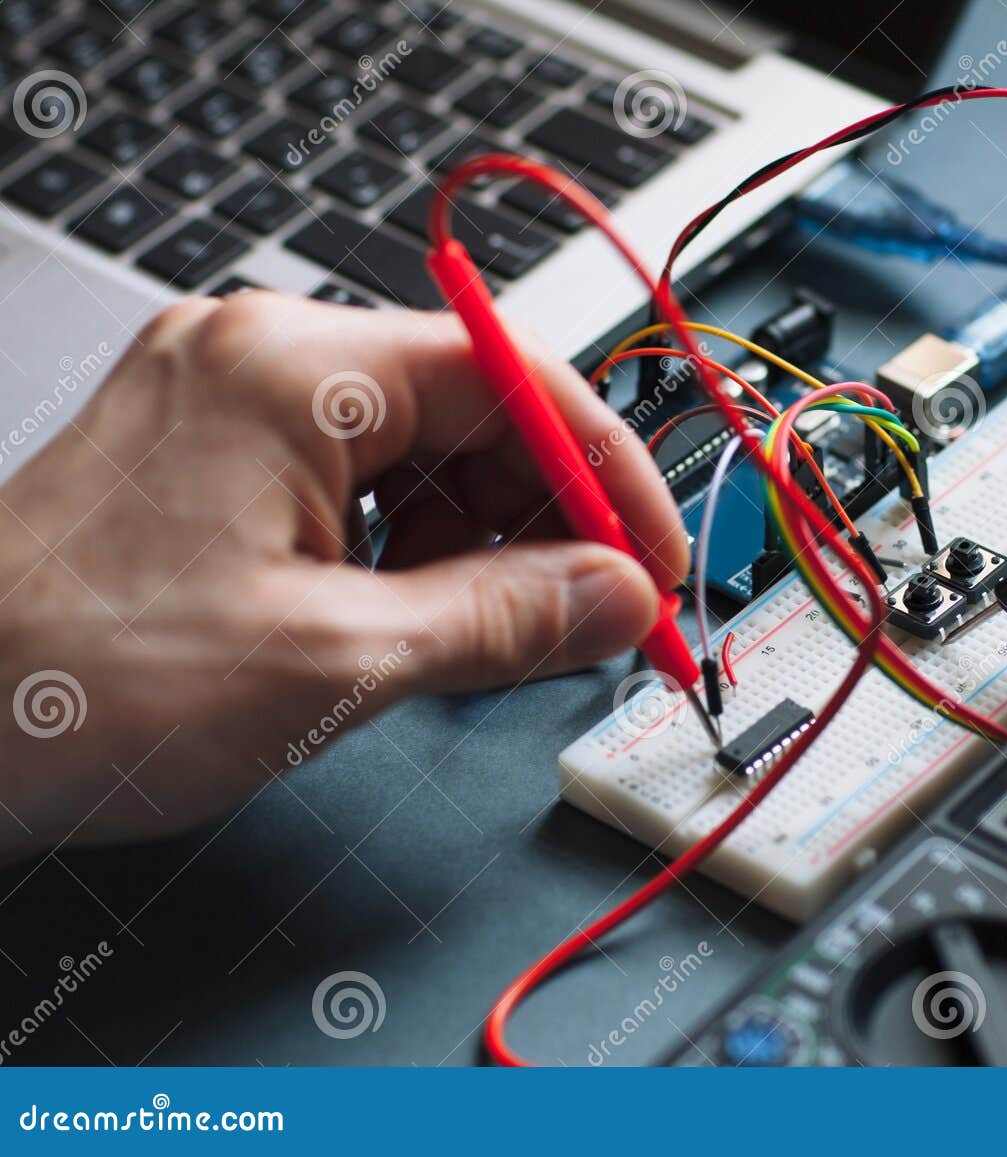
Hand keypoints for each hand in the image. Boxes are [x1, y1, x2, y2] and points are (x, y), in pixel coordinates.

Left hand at [0, 293, 685, 860]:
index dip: (612, 475)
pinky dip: (412, 547)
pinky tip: (421, 615)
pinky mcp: (218, 458)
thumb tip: (618, 599)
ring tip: (499, 632)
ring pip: (423, 450)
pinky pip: (359, 481)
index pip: (519, 379)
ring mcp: (236, 402)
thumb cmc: (77, 683)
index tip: (656, 563)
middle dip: (549, 516)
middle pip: (475, 410)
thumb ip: (504, 620)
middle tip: (595, 615)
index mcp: (298, 369)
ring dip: (483, 540)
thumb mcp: (335, 662)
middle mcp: (266, 357)